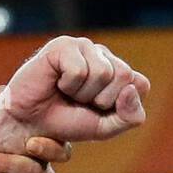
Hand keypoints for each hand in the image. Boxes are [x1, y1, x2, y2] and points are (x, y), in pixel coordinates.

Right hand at [0, 35, 150, 143]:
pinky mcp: (63, 45)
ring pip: (103, 72)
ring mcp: (84, 47)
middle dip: (102, 100)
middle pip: (125, 75)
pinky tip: (56, 83)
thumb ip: (130, 116)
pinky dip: (68, 85)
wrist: (31, 124)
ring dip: (83, 93)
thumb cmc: (68, 123)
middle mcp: (103, 55)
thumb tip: (131, 88)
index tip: (100, 111)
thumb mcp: (106, 128)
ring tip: (67, 93)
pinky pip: (80, 70)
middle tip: (80, 102)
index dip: (121, 106)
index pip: (141, 84)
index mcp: (117, 72)